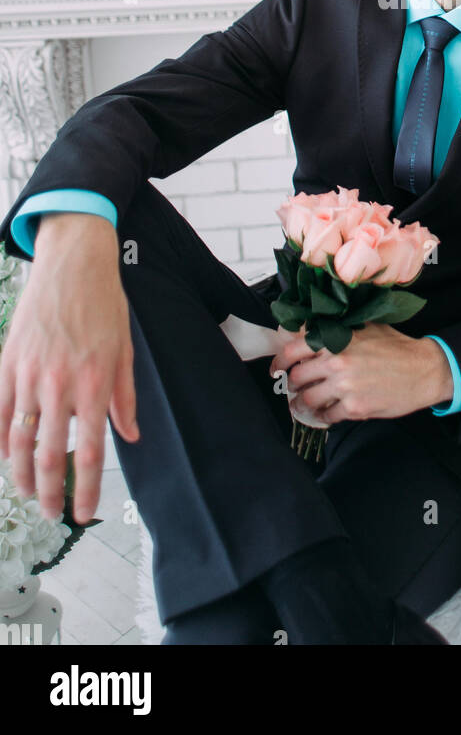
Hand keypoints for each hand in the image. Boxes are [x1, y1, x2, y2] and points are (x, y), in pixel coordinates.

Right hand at [0, 213, 138, 524]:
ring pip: (19, 441)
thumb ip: (125, 397)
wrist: (73, 263)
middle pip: (50, 456)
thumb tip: (130, 436)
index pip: (90, 451)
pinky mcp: (7, 363)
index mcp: (95, 383)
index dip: (85, 490)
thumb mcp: (125, 349)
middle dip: (50, 493)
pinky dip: (1, 440)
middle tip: (51, 514)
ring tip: (28, 492)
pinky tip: (6, 456)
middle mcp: (60, 384)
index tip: (83, 512)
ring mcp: (29, 375)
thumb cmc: (104, 305)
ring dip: (22, 474)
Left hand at [268, 323, 451, 423]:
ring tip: (305, 404)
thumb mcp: (365, 326)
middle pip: (297, 378)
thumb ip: (336, 328)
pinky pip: (327, 417)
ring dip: (303, 404)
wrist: (423, 369)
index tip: (278, 370)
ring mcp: (344, 386)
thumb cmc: (396, 347)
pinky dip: (324, 416)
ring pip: (308, 399)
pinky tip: (328, 413)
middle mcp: (337, 361)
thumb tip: (308, 330)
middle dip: (293, 385)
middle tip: (295, 388)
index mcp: (336, 338)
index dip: (280, 362)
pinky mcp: (354, 408)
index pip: (293, 350)